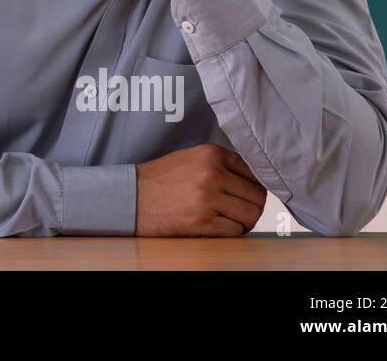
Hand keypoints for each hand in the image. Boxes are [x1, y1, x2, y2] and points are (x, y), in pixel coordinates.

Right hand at [135, 143, 267, 235]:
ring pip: (250, 214)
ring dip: (245, 221)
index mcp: (210, 153)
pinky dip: (232, 232)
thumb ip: (218, 163)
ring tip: (232, 220)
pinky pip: (235, 231)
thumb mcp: (189, 158)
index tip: (247, 193)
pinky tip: (220, 227)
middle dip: (252, 206)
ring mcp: (208, 199)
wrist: (130, 197)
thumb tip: (250, 179)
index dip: (252, 185)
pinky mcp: (202, 222)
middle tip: (242, 211)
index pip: (252, 170)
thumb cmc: (158, 180)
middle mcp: (212, 173)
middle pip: (256, 195)